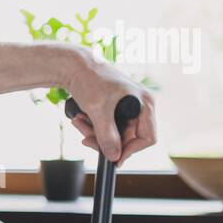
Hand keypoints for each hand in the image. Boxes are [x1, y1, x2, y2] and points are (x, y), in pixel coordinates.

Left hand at [62, 47, 157, 167]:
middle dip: (105, 140)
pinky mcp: (115, 107)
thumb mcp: (98, 111)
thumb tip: (115, 157)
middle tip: (85, 139)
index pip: (148, 138)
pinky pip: (107, 125)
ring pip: (115, 133)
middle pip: (128, 138)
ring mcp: (128, 106)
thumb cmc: (89, 80)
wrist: (74, 64)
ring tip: (78, 123)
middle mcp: (140, 105)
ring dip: (95, 133)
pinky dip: (93, 126)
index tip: (112, 158)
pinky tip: (79, 119)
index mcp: (144, 104)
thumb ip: (107, 135)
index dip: (130, 150)